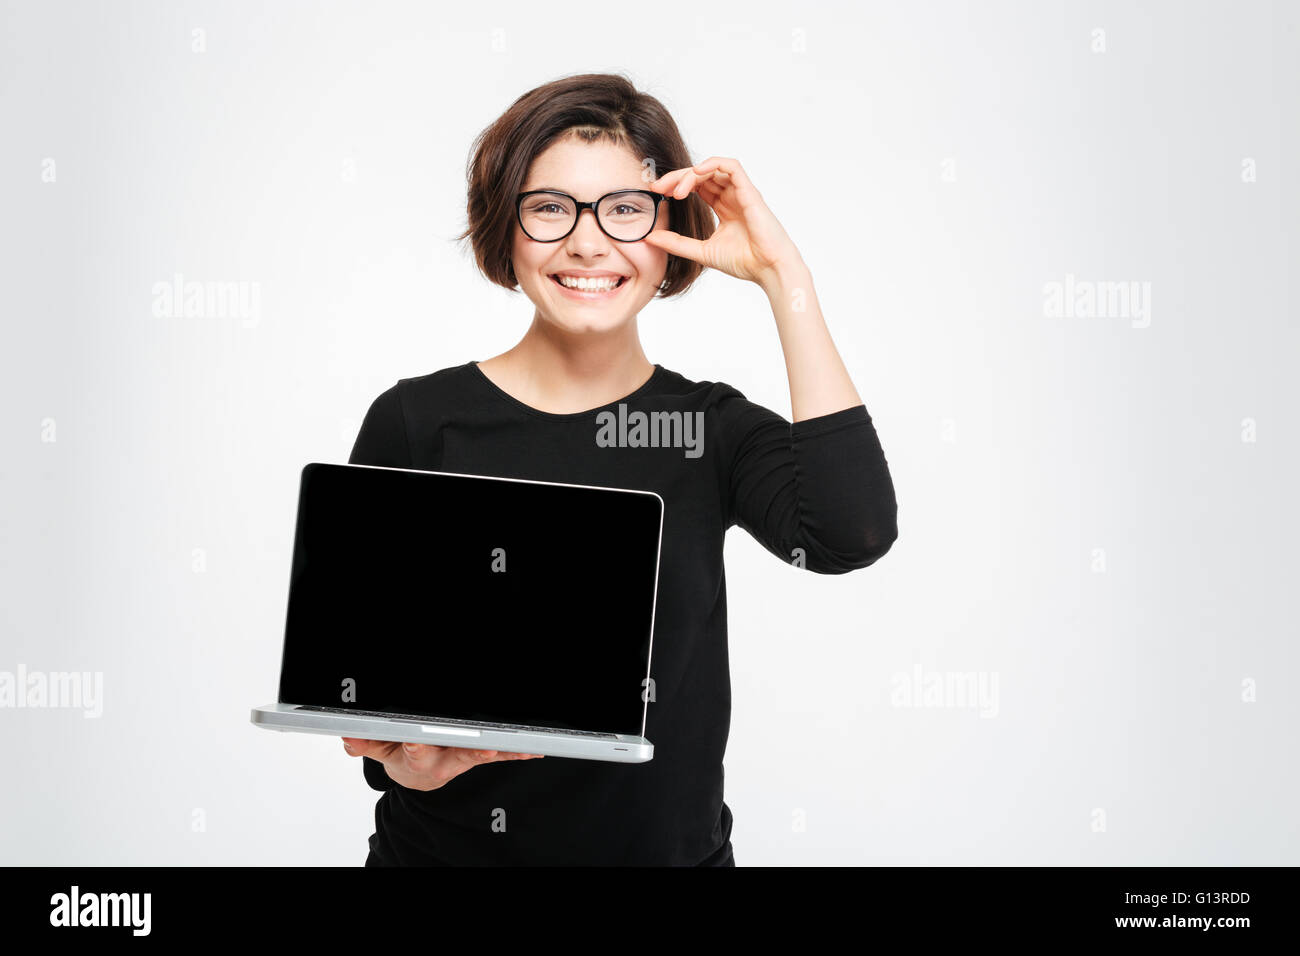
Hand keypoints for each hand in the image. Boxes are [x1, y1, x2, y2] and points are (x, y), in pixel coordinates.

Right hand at [341, 737, 543, 790]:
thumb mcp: (380, 750)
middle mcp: (443, 761)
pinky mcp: (478, 756)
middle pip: (457, 755)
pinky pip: (499, 754)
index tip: (416, 741)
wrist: (420, 774)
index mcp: (418, 759)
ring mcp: (464, 759)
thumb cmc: (403, 756)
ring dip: (501, 752)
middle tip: (483, 750)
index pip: (415, 752)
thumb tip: (350, 735)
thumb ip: (365, 742)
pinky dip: (515, 751)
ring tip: (520, 747)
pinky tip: (533, 749)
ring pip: (483, 754)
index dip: (416, 746)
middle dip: (470, 751)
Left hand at [643, 156, 803, 288]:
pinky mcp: (750, 191)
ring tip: (676, 190)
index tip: (657, 193)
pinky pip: (732, 166)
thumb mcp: (701, 251)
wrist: (769, 269)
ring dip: (690, 174)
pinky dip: (712, 164)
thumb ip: (676, 243)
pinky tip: (696, 174)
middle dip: (676, 177)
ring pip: (713, 168)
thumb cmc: (744, 262)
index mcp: (723, 207)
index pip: (696, 186)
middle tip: (658, 187)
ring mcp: (741, 192)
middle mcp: (732, 196)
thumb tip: (649, 237)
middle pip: (701, 175)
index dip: (675, 185)